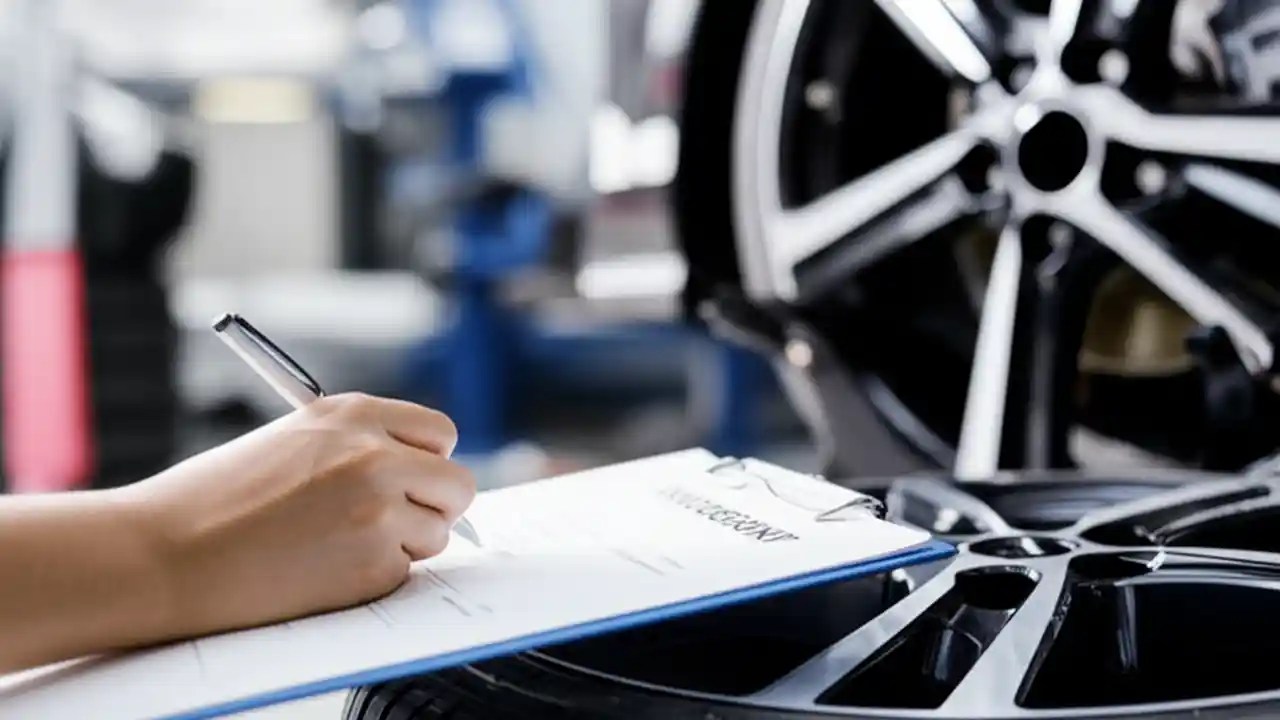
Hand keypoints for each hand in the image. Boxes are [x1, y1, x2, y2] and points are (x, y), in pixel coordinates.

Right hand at [119, 392, 475, 637]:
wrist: (165, 552)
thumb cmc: (217, 498)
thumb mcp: (295, 440)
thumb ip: (361, 445)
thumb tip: (419, 471)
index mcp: (355, 413)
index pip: (440, 433)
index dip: (428, 460)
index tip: (412, 477)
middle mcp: (376, 455)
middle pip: (458, 484)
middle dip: (435, 505)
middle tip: (398, 520)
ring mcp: (379, 510)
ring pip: (436, 533)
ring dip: (403, 545)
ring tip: (337, 543)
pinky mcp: (372, 564)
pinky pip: (403, 573)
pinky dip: (373, 577)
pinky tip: (320, 568)